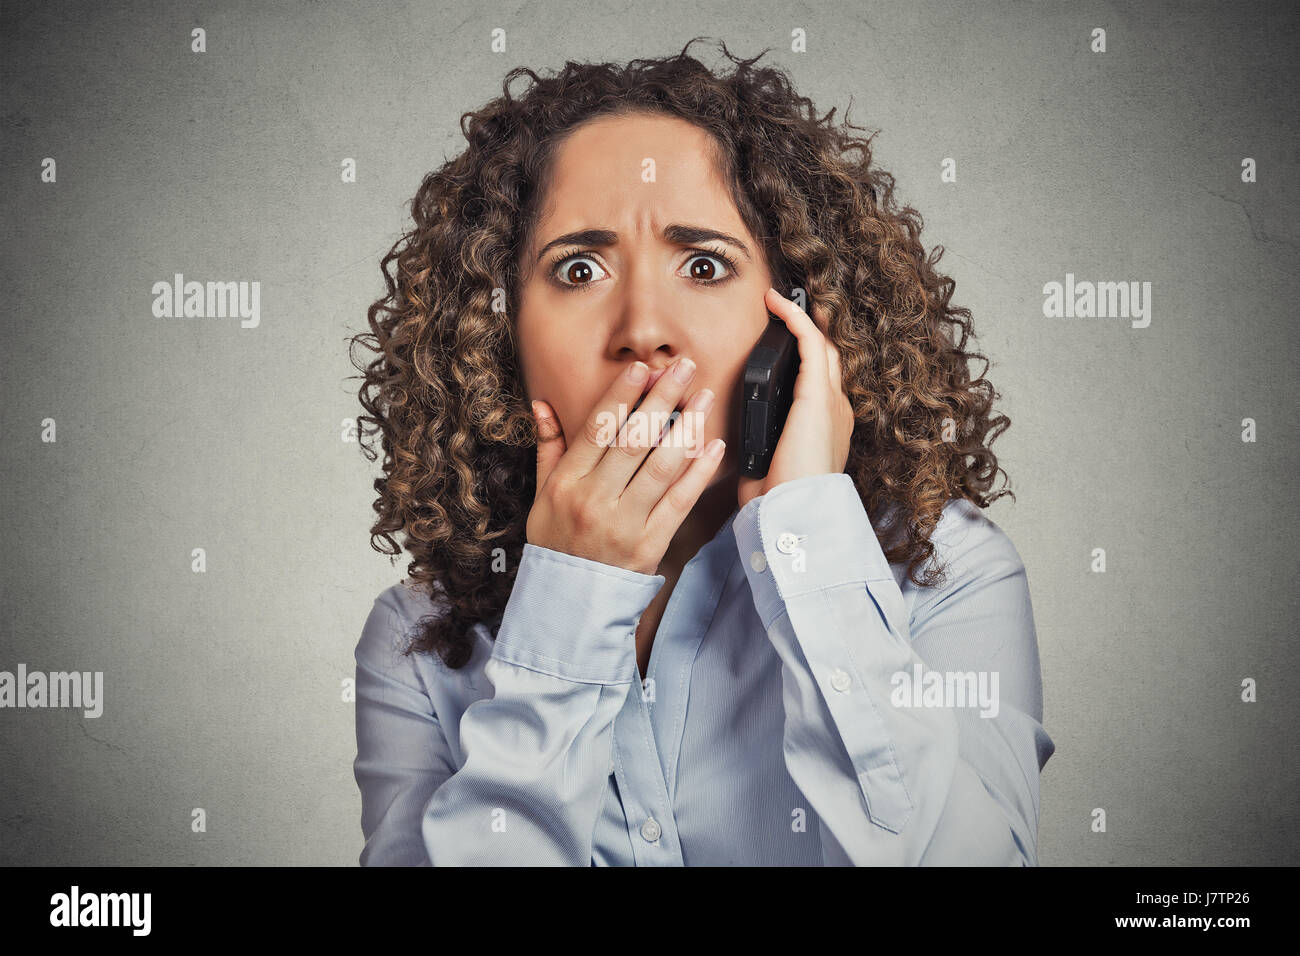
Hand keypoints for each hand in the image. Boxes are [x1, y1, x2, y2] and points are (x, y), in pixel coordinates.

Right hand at [527, 357, 725, 574]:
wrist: (569, 600)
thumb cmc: (557, 540)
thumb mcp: (542, 494)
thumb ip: (548, 448)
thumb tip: (542, 404)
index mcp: (566, 483)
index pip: (597, 428)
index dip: (622, 395)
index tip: (642, 368)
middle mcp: (594, 499)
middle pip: (634, 439)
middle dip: (662, 398)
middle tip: (682, 367)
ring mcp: (624, 522)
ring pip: (661, 466)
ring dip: (686, 427)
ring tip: (703, 398)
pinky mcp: (650, 543)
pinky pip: (680, 501)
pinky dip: (699, 472)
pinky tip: (713, 446)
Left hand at [737, 287, 854, 509]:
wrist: (796, 513)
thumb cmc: (779, 502)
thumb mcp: (768, 469)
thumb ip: (761, 453)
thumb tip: (738, 450)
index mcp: (825, 431)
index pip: (820, 384)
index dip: (806, 359)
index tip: (784, 341)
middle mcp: (836, 412)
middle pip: (828, 360)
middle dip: (811, 333)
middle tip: (787, 310)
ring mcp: (831, 402)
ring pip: (823, 348)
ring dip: (802, 321)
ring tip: (779, 301)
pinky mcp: (818, 395)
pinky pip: (810, 344)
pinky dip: (795, 319)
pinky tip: (776, 303)